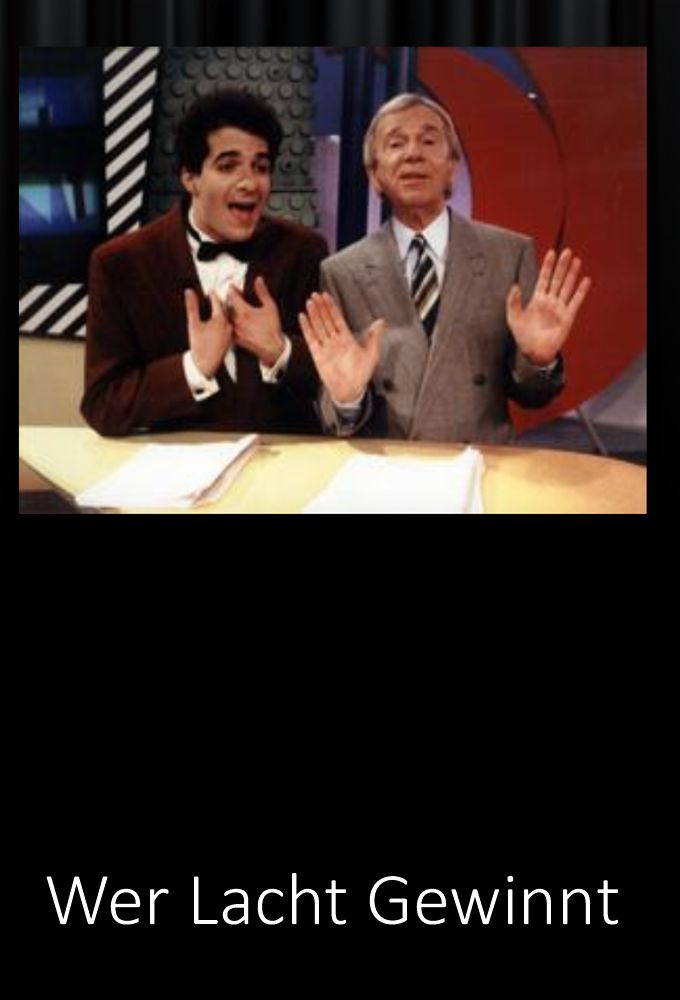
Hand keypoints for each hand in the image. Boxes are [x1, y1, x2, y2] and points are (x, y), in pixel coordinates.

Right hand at [184, 288, 232, 377]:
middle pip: (226, 308)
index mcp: (221, 320)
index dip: (213, 294)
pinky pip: (230, 326)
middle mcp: (229, 326)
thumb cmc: (199, 347)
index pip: (218, 301)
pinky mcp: (231, 340)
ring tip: (220, 306)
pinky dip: (226, 321)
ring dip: (225, 311)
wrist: (205, 367)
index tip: (210, 290)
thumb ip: (192, 306)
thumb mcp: (193, 324)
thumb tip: (189, 292)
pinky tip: (221, 322)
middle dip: (221, 301)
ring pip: (230, 318)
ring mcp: (231, 333)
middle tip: (217, 295)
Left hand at [228, 276, 284, 367]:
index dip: (232, 289)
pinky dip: (230, 323)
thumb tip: (258, 280)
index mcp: (244, 311)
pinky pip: (228, 328)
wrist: (272, 348)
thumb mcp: (270, 307)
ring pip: (226, 318)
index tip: (232, 287)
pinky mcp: (235, 339)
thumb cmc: (272, 328)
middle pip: (227, 306)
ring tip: (233, 309)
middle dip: (229, 300)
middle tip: (233, 297)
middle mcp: (237, 321)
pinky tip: (235, 322)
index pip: (232, 296)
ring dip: (228, 312)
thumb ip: (262, 292)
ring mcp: (235, 331)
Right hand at [299, 292, 384, 403]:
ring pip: (318, 326)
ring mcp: (325, 347)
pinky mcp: (317, 355)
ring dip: (314, 314)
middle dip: (321, 307)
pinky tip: (303, 317)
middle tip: (316, 294)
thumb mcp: (372, 353)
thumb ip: (374, 337)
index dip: (332, 307)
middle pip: (326, 320)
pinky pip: (311, 338)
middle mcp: (335, 341)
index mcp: (347, 339)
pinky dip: (307, 328)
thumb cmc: (361, 374)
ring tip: (310, 302)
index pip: (337, 319)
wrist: (350, 390)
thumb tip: (382, 321)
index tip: (327, 296)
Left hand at [506, 248, 591, 365]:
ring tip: (576, 260)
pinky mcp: (568, 317)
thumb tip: (514, 286)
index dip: (547, 266)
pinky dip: (581, 291)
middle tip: (567, 251)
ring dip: (572, 274)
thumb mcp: (514, 318)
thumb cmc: (523, 336)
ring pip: (567, 287)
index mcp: (537, 299)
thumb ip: (513, 302)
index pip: (543, 278)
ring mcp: (560, 308)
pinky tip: (585, 280)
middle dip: (562, 265)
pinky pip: (575, 301)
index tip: (551, 253)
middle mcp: (550, 301)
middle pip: (557, 279)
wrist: (534, 353)